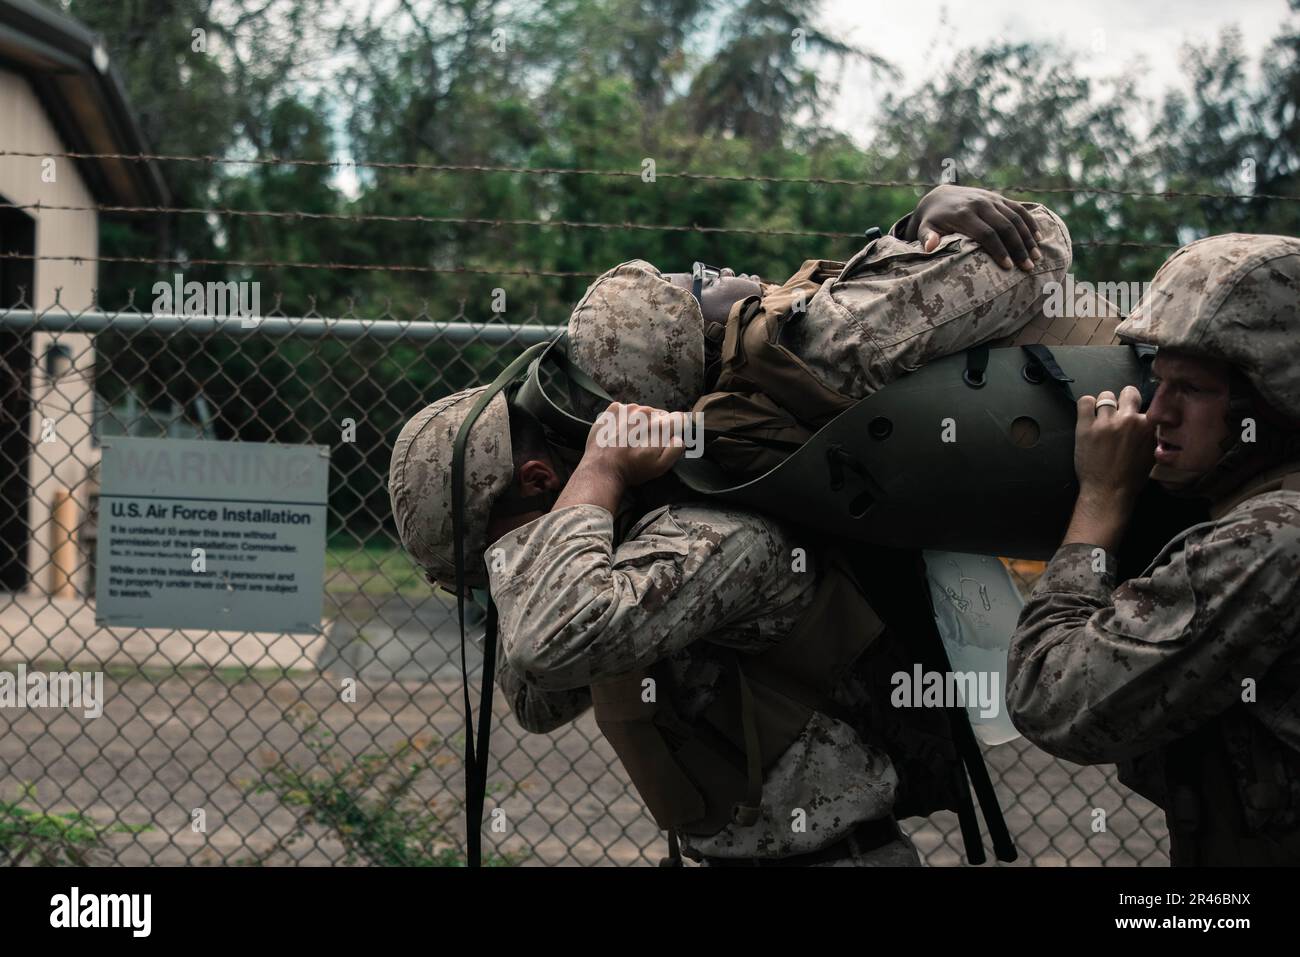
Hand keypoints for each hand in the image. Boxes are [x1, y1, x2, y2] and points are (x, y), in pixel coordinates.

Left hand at [585, 402, 686, 486]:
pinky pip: (626, 410)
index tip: (668, 437)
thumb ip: (675, 449)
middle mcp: (646, 412)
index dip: (676, 428)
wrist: (602, 468)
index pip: (678, 418)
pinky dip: (625, 418)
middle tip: (645, 444)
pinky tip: (620, 432)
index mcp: (660, 426)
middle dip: (656, 427)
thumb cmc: (632, 469)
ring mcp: (628, 409)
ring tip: (631, 439)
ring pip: (643, 412)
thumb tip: (679, 437)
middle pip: (660, 415)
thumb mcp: (660, 466)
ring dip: (640, 422)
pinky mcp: (614, 409)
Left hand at [910, 185, 1042, 270]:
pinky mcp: (999, 198)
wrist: (939, 197)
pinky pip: (1018, 209)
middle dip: (1018, 248)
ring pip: (1015, 217)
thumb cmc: (932, 221)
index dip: (998, 250)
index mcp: (963, 214)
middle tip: (1028, 268)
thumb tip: (930, 247)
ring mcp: (991, 199)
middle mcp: (980, 204)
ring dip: (1028, 238)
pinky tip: (1039, 238)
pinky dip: (1030, 223)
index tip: (1008, 267)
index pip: (986, 233)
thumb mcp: (924, 228)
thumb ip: (926, 238)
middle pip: (1005, 226)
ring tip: (1037, 257)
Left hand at [1074, 386, 1155, 498]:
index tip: (1136, 412)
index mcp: (1148, 426)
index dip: (1142, 407)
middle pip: (1128, 392)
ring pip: (1106, 396)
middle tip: (1120, 412)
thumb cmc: (1131, 477)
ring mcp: (1106, 423)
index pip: (1149, 402)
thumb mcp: (1152, 453)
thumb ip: (1153, 434)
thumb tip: (1152, 422)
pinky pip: (1085, 401)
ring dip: (1105, 405)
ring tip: (1103, 417)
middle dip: (1125, 399)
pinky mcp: (1086, 427)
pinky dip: (1086, 405)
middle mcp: (1128, 420)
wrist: (1109, 491)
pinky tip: (1089, 415)